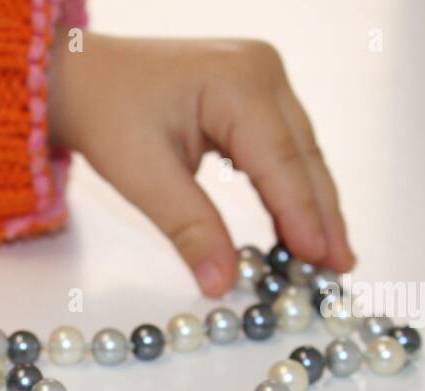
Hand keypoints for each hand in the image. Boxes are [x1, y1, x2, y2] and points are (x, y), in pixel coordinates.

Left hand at [48, 34, 353, 295]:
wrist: (86, 78)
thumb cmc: (107, 115)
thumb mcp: (143, 176)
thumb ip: (190, 229)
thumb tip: (223, 285)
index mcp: (238, 82)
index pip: (280, 161)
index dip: (302, 215)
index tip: (321, 260)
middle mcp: (262, 71)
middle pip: (301, 156)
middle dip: (321, 216)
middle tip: (338, 269)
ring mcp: (263, 76)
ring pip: (299, 153)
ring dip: (312, 205)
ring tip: (328, 257)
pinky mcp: (256, 91)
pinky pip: (282, 146)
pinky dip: (289, 187)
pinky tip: (299, 226)